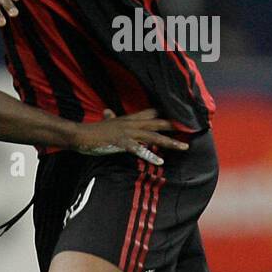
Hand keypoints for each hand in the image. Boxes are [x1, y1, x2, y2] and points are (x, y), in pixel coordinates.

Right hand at [73, 108, 188, 165]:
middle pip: (157, 123)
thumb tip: (108, 111)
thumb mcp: (104, 121)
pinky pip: (139, 149)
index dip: (164, 115)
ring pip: (153, 136)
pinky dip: (150, 155)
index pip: (150, 113)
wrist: (80, 135)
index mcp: (128, 119)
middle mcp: (130, 124)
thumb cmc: (92, 130)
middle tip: (191, 129)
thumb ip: (109, 116)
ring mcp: (127, 133)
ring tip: (183, 147)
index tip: (179, 117)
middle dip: (174, 126)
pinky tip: (160, 161)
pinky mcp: (121, 143)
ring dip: (169, 142)